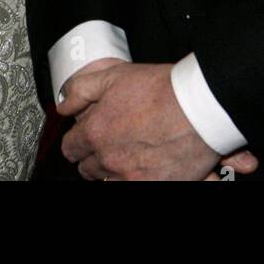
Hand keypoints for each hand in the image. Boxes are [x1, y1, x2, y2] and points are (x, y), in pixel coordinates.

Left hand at [60, 60, 257, 180]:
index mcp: (96, 132)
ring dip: (111, 170)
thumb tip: (64, 105)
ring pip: (107, 182)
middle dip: (93, 155)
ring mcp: (131, 176)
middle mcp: (110, 159)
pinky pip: (129, 187)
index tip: (84, 135)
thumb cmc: (160, 89)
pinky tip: (142, 165)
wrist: (199, 106)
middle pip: (87, 169)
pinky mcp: (153, 185)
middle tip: (108, 141)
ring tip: (126, 153)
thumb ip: (81, 90)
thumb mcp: (114, 75)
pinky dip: (132, 178)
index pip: (70, 148)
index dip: (76, 140)